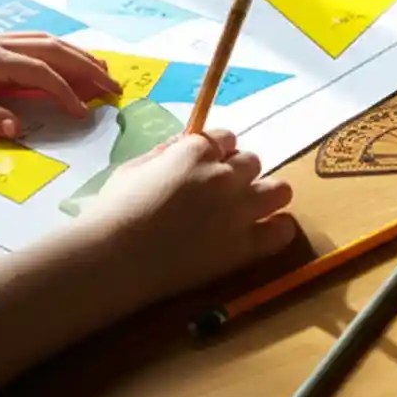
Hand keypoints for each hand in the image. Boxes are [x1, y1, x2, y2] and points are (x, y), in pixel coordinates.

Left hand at [0, 32, 120, 136]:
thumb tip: (20, 128)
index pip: (40, 74)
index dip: (66, 93)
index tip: (85, 113)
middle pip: (53, 51)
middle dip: (86, 68)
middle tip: (114, 86)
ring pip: (45, 42)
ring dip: (76, 55)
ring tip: (100, 68)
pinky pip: (31, 42)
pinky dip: (56, 49)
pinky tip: (62, 57)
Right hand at [81, 128, 295, 302]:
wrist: (114, 259)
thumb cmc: (113, 211)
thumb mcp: (134, 167)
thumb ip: (165, 153)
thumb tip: (183, 146)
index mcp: (196, 152)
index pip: (226, 137)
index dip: (217, 153)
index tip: (205, 167)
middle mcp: (224, 176)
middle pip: (252, 162)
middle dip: (238, 173)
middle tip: (220, 193)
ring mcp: (238, 211)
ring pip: (279, 189)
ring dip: (264, 195)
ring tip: (245, 211)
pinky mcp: (244, 246)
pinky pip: (283, 230)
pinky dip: (277, 228)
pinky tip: (262, 233)